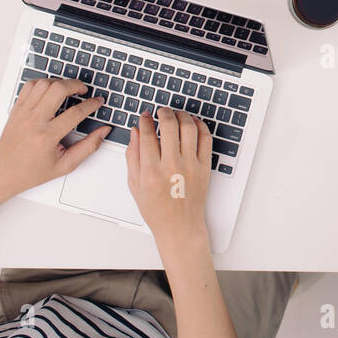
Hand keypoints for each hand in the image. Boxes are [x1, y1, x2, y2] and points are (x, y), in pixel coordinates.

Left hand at [0, 78, 109, 201]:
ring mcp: (23, 113)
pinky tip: (50, 89)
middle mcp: (34, 121)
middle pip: (58, 90)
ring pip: (43, 84)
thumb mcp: (65, 165)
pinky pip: (29, 86)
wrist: (3, 172)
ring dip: (59, 82)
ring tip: (67, 89)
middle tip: (83, 90)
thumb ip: (88, 147)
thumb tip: (103, 132)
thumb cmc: (31, 171)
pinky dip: (43, 83)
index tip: (97, 102)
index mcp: (47, 136)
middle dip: (76, 85)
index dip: (91, 104)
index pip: (75, 112)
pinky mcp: (16, 109)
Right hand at [126, 108, 211, 247]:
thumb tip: (134, 133)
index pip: (147, 135)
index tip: (144, 116)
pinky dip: (200, 126)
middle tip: (161, 111)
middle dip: (163, 113)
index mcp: (151, 171)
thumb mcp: (135, 184)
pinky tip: (193, 123)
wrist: (179, 225)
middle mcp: (172, 165)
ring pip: (188, 128)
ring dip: (182, 116)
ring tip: (176, 115)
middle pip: (169, 126)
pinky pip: (205, 139)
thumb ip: (133, 156)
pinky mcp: (204, 167)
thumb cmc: (156, 209)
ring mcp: (190, 165)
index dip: (144, 121)